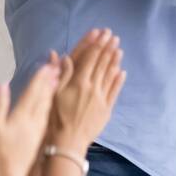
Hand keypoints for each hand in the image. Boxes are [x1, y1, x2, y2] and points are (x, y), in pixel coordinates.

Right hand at [0, 62, 59, 175]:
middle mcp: (33, 121)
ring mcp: (38, 130)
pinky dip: (49, 104)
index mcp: (21, 117)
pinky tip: (50, 102)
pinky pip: (46, 116)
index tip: (48, 64)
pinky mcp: (38, 138)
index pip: (33, 92)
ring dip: (52, 91)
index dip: (40, 77)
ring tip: (57, 78)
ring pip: (47, 105)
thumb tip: (2, 85)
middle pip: (43, 96)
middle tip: (58, 65)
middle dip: (50, 80)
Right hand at [47, 29, 126, 155]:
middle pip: (101, 64)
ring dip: (114, 61)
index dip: (96, 44)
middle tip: (113, 36)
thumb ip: (61, 74)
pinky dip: (118, 80)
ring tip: (119, 49)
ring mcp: (101, 98)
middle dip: (107, 48)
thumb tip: (62, 55)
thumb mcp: (54, 94)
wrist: (67, 142)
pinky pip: (114, 91)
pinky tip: (122, 71)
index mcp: (78, 82)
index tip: (101, 33)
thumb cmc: (55, 119)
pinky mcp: (106, 109)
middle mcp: (92, 87)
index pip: (89, 58)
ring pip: (109, 75)